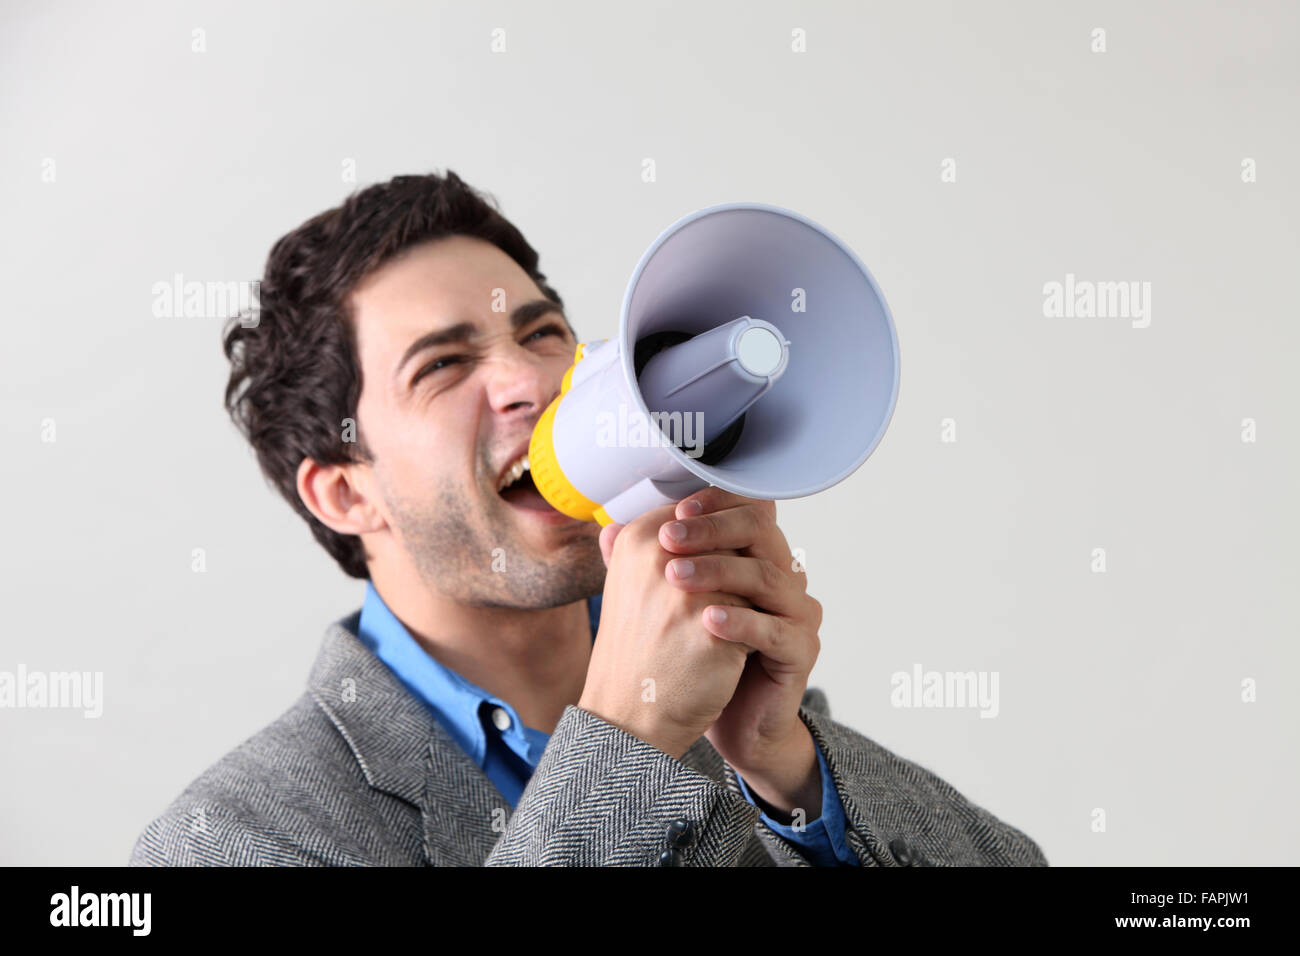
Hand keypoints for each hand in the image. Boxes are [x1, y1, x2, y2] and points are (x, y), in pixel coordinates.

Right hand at [577, 504, 752, 759]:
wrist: (630, 714)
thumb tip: (698, 508)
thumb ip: (659, 542)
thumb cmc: (638, 649)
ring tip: (750, 622)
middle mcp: (659, 555)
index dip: (733, 535)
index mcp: (640, 537)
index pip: (709, 511)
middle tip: (753, 594)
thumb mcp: (632, 583)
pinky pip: (758, 613)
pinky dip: (759, 629)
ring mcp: (685, 590)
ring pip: (752, 574)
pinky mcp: (712, 626)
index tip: (739, 559)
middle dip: (751, 566)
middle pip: (736, 539)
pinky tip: (747, 649)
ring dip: (757, 599)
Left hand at [657, 489, 823, 815]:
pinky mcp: (801, 651)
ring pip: (768, 577)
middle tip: (668, 539)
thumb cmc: (700, 658)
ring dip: (719, 571)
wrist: (728, 719)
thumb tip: (610, 530)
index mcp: (758, 558)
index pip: (746, 510)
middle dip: (711, 530)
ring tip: (675, 577)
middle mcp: (785, 577)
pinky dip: (741, 621)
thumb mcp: (672, 606)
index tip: (674, 511)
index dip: (713, 504)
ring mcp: (797, 613)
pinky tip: (707, 620)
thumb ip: (652, 567)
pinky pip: (776, 630)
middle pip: (760, 533)